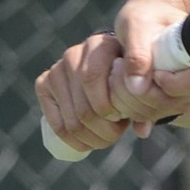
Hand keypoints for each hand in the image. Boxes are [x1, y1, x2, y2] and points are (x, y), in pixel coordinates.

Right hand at [34, 31, 131, 156]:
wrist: (107, 65)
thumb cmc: (131, 75)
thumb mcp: (143, 81)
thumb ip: (145, 102)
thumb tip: (142, 130)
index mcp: (101, 45)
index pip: (92, 79)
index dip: (109, 108)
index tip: (124, 120)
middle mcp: (74, 54)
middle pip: (85, 108)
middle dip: (105, 130)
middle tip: (117, 134)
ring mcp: (56, 70)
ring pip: (73, 121)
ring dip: (92, 138)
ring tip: (107, 137)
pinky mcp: (43, 85)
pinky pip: (57, 125)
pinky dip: (74, 141)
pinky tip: (88, 143)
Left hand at [107, 0, 189, 133]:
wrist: (145, 21)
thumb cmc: (145, 15)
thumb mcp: (137, 24)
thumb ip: (137, 53)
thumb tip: (138, 87)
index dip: (174, 83)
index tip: (154, 71)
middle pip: (179, 101)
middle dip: (144, 93)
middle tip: (121, 69)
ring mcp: (188, 91)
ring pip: (163, 111)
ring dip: (133, 100)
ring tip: (118, 75)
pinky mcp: (171, 101)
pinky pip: (152, 116)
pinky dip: (131, 108)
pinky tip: (120, 92)